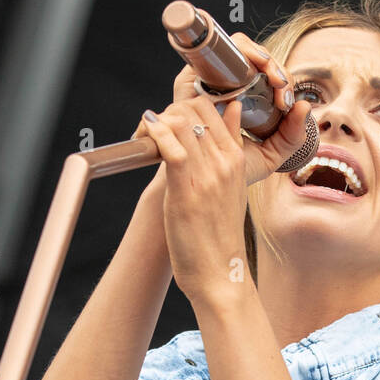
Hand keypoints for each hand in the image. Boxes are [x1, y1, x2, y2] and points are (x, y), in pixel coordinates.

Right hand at [131, 22, 313, 187]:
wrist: (197, 182)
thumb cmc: (229, 168)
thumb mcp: (269, 155)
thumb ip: (292, 137)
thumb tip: (305, 105)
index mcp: (249, 98)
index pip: (269, 75)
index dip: (283, 80)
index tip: (287, 102)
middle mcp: (230, 83)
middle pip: (256, 57)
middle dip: (274, 66)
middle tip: (282, 86)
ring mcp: (210, 77)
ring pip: (239, 48)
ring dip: (260, 56)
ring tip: (272, 79)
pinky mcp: (192, 75)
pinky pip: (215, 50)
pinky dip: (239, 51)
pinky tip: (253, 69)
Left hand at [135, 94, 250, 306]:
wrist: (220, 273)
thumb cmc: (219, 234)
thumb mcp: (231, 187)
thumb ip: (229, 148)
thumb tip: (229, 110)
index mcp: (237, 159)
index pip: (211, 107)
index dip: (184, 106)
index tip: (168, 122)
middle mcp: (225, 162)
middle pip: (194, 108)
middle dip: (167, 110)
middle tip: (151, 129)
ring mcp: (208, 175)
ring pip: (181, 122)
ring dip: (154, 122)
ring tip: (143, 137)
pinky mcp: (187, 190)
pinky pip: (171, 147)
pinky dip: (155, 134)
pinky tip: (144, 137)